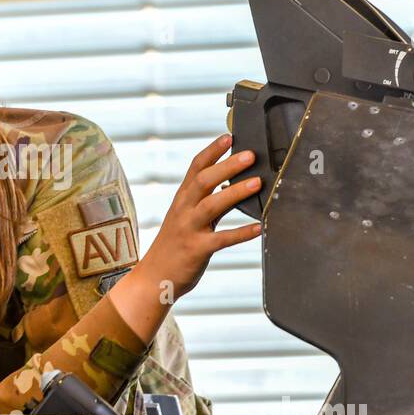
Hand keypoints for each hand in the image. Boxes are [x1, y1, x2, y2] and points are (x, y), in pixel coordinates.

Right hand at [136, 134, 262, 300]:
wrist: (154, 277)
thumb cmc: (175, 245)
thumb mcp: (187, 218)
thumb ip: (208, 202)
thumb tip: (236, 185)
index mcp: (182, 199)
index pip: (195, 167)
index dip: (212, 151)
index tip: (229, 137)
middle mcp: (183, 210)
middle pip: (203, 181)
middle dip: (227, 166)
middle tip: (250, 155)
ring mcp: (189, 229)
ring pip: (211, 205)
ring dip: (235, 192)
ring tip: (257, 183)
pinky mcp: (197, 250)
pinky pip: (221, 239)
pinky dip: (241, 233)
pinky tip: (258, 228)